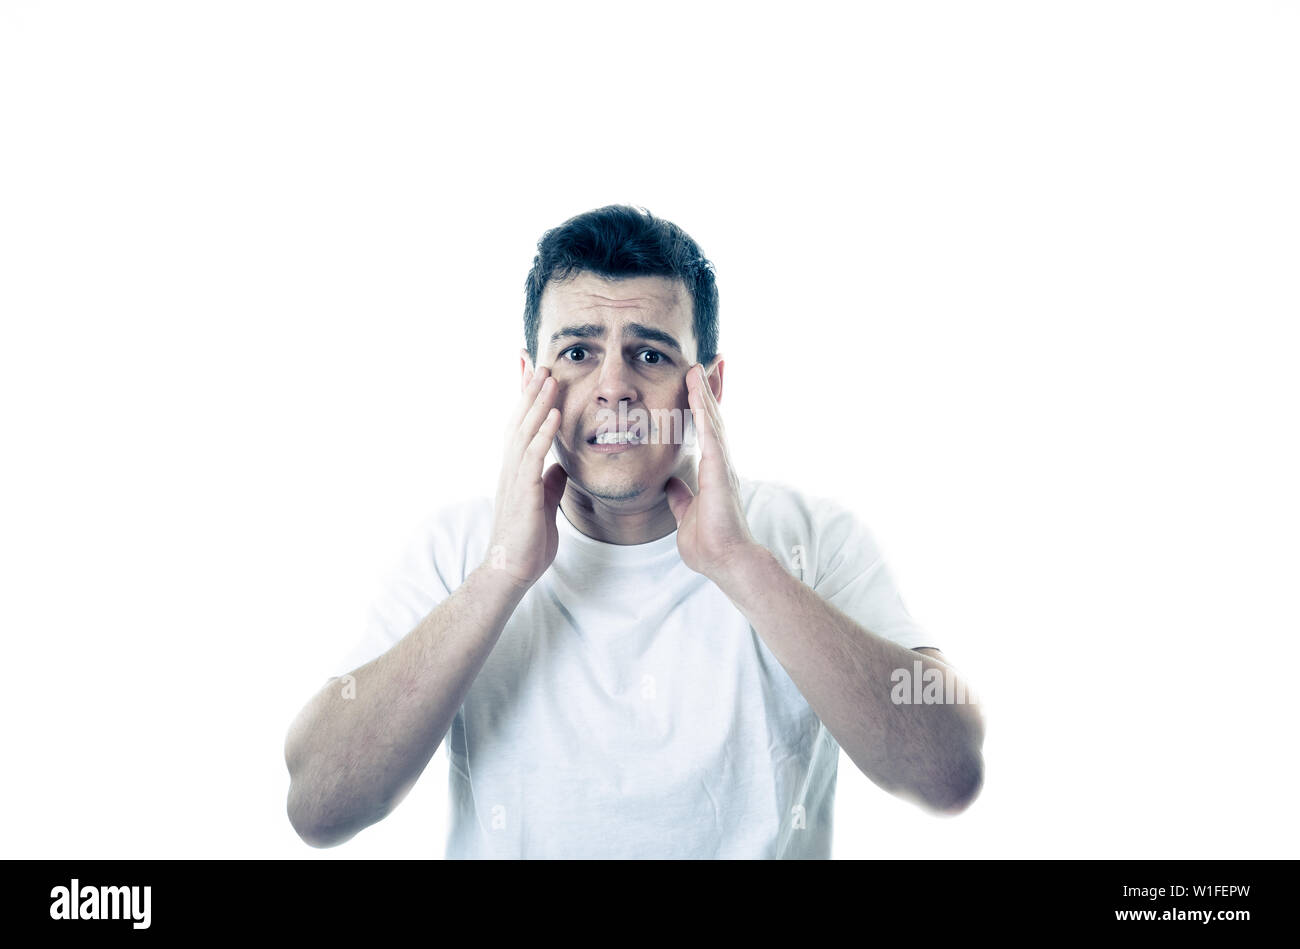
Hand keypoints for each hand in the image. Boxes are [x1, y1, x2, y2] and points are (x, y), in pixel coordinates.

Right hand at [483, 365, 568, 587]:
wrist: (511, 569)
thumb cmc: (527, 540)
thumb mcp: (545, 503)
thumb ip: (551, 483)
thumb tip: (561, 467)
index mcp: (516, 469)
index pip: (520, 426)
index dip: (526, 399)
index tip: (533, 372)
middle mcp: (510, 467)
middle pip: (518, 420)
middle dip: (528, 390)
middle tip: (538, 361)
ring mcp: (514, 477)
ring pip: (524, 430)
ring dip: (537, 402)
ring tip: (548, 377)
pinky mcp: (523, 490)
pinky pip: (534, 455)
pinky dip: (544, 432)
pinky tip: (554, 414)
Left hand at [664, 363, 761, 583]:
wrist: (726, 561)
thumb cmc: (710, 544)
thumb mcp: (685, 515)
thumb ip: (680, 498)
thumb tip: (671, 486)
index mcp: (712, 472)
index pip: (706, 432)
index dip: (703, 407)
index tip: (698, 385)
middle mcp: (720, 463)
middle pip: (714, 418)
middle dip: (709, 389)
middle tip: (707, 362)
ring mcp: (722, 464)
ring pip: (712, 419)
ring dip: (705, 391)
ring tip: (698, 366)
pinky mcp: (719, 469)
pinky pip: (709, 431)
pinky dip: (703, 408)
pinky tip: (696, 389)